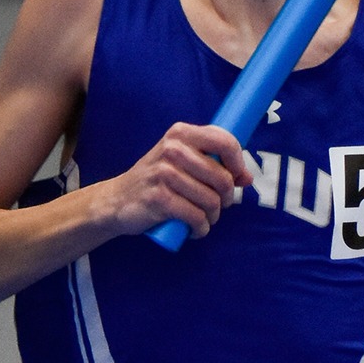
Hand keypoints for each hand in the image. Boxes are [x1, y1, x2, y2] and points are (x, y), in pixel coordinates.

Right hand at [105, 122, 252, 238]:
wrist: (117, 200)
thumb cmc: (157, 180)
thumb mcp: (182, 161)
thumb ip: (213, 162)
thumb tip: (247, 178)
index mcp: (181, 133)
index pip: (225, 141)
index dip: (238, 163)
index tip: (236, 178)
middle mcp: (173, 149)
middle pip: (222, 177)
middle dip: (226, 198)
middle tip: (217, 205)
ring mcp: (165, 173)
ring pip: (211, 201)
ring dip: (213, 216)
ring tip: (203, 217)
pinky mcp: (159, 199)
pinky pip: (197, 217)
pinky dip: (200, 228)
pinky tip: (195, 229)